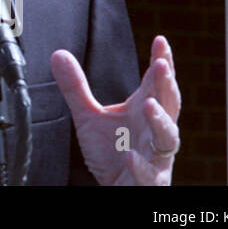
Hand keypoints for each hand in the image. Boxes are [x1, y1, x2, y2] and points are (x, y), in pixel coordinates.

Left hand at [51, 35, 180, 185]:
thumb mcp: (88, 117)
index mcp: (145, 110)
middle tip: (161, 64)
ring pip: (167, 137)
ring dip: (161, 121)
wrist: (118, 187)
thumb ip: (76, 88)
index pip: (157, 82)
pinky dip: (141, 164)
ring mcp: (156, 156)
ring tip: (149, 105)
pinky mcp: (150, 180)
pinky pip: (149, 173)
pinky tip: (131, 156)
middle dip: (166, 84)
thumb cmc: (113, 152)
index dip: (162, 61)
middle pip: (169, 103)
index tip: (160, 40)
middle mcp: (156, 130)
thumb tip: (59, 54)